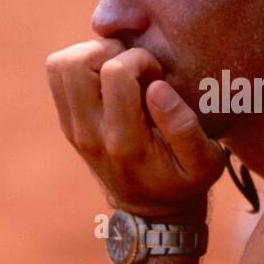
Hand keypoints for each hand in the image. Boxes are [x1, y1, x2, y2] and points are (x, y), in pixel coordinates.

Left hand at [46, 39, 225, 218]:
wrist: (150, 212)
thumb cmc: (184, 180)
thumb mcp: (205, 162)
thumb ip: (185, 126)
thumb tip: (156, 87)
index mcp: (125, 141)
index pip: (115, 73)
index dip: (141, 60)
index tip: (158, 76)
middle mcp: (90, 133)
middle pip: (78, 63)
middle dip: (112, 51)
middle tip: (136, 68)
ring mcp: (73, 128)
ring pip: (61, 65)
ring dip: (93, 55)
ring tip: (121, 71)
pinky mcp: (67, 123)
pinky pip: (58, 76)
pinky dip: (83, 65)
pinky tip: (109, 79)